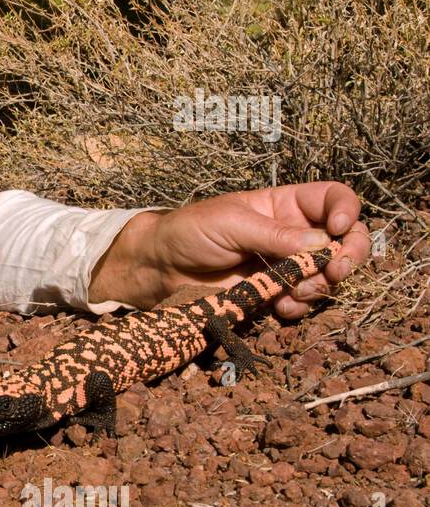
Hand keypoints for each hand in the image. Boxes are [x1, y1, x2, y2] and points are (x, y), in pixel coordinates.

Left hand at [90, 182, 370, 317]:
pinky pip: (301, 302)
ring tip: (296, 289)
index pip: (333, 200)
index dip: (346, 211)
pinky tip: (280, 305)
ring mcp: (283, 266)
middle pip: (344, 241)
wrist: (158, 268)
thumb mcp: (232, 223)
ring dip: (320, 285)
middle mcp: (291, 235)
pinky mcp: (270, 294)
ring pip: (326, 276)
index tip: (338, 227)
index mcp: (284, 206)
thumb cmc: (189, 232)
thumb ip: (276, 235)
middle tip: (335, 269)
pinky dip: (298, 306)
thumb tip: (323, 244)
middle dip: (348, 255)